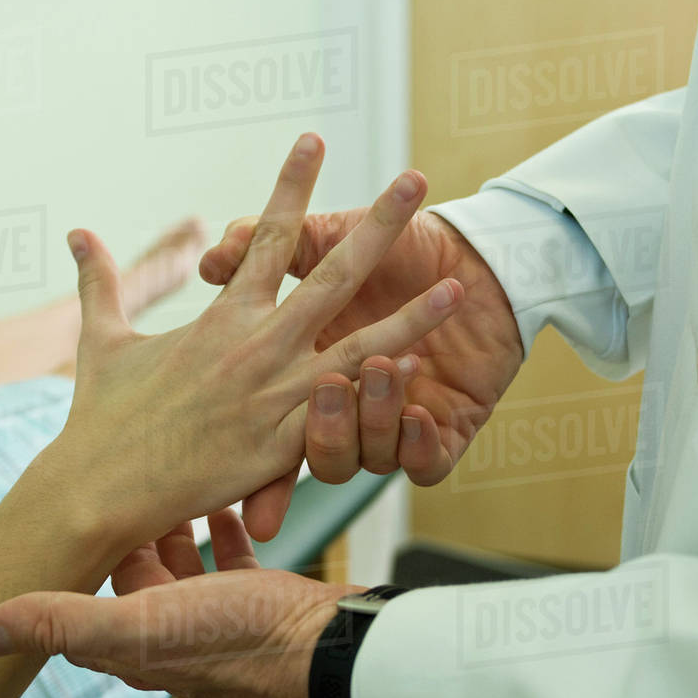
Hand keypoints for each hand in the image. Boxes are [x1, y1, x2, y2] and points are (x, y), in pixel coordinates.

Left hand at [0, 507, 351, 697]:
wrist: (327, 646)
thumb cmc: (240, 636)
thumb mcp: (142, 623)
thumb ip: (60, 624)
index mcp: (130, 638)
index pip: (85, 585)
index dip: (82, 542)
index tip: (79, 494)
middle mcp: (167, 630)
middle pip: (133, 569)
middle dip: (130, 523)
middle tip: (132, 467)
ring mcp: (213, 617)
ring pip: (180, 562)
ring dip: (175, 522)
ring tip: (176, 477)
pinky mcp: (256, 602)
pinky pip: (230, 560)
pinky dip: (224, 531)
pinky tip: (229, 504)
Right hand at [43, 134, 463, 550]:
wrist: (96, 488)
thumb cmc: (100, 416)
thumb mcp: (101, 339)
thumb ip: (100, 281)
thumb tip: (75, 231)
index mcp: (220, 318)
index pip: (264, 237)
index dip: (290, 185)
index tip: (314, 139)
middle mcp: (255, 347)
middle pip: (329, 275)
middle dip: (375, 225)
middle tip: (414, 179)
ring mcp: (274, 397)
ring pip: (358, 350)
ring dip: (411, 319)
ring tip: (456, 288)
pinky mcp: (282, 448)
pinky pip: (344, 421)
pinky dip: (382, 405)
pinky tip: (419, 382)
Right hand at [202, 207, 522, 537]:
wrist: (487, 249)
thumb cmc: (400, 240)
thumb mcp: (319, 234)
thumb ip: (259, 238)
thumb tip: (211, 259)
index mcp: (305, 364)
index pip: (264, 413)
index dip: (235, 428)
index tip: (218, 449)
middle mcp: (341, 399)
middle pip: (318, 439)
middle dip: (324, 428)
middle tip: (327, 389)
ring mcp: (389, 418)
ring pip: (365, 454)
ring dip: (370, 417)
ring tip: (381, 368)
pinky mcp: (441, 431)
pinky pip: (422, 464)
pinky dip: (417, 445)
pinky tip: (418, 413)